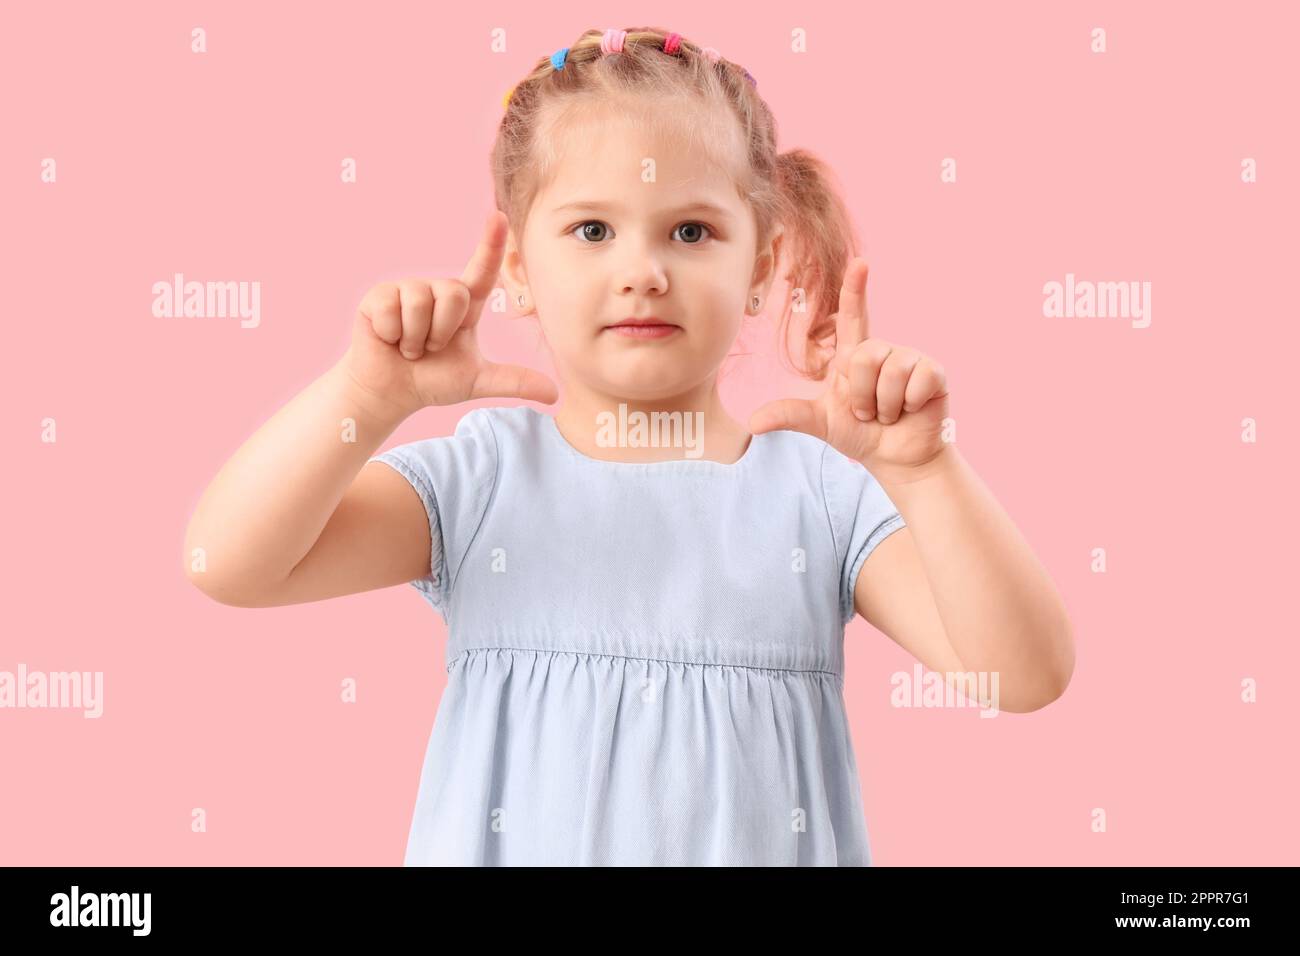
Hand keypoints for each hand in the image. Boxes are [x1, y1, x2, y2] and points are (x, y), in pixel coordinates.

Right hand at [342, 210, 558, 418]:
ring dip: (416, 337)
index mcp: (464, 304)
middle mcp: (438, 289)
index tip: (499, 216)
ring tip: (408, 345)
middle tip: (430, 348)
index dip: (492, 243)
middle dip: (442, 332)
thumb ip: (513, 382)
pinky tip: (388, 339)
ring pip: (421, 300)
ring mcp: (407, 289)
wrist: (390, 393)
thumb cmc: (432, 381)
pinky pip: (393, 308)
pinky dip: (393, 335)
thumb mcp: (476, 381)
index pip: (482, 269)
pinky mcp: (379, 296)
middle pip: (453, 293)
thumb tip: (554, 395)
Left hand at [748, 258, 950, 480]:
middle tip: (868, 412)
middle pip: (864, 355)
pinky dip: (909, 404)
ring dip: (884, 404)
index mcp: (855, 355)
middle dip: (861, 395)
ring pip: (891, 370)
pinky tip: (911, 410)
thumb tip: (752, 423)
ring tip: (889, 414)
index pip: (853, 316)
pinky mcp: (933, 372)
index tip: (860, 264)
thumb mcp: (821, 424)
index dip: (855, 290)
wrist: (896, 458)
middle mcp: (883, 350)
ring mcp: (910, 359)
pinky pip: (917, 380)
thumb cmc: (861, 434)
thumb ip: (790, 416)